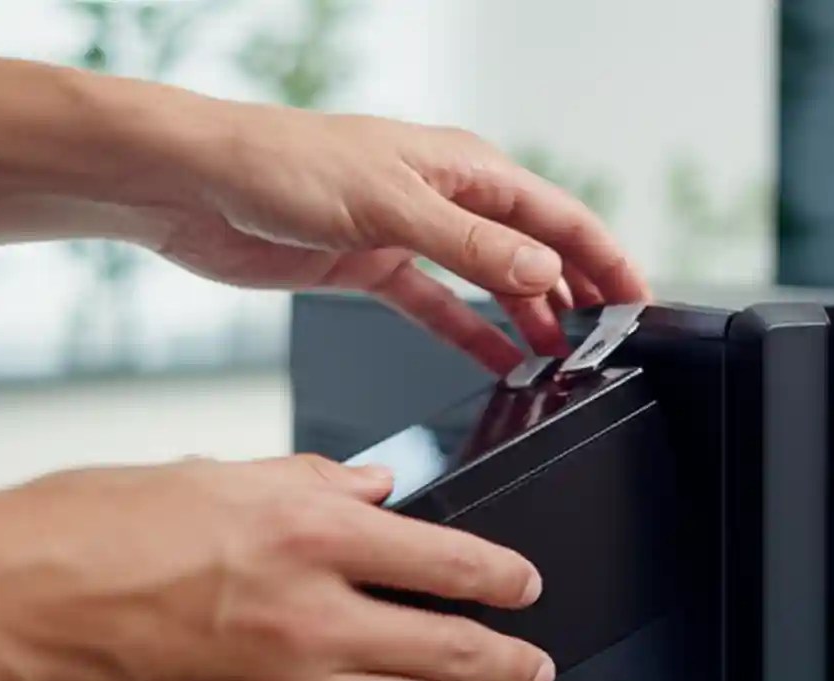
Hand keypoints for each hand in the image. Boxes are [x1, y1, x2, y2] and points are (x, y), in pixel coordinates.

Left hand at [0, 55, 650, 373]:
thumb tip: (543, 271)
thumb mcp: (390, 205)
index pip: (557, 216)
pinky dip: (470, 335)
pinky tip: (495, 363)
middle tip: (611, 341)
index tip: (639, 300)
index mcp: (464, 167)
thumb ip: (473, 244)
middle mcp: (446, 198)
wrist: (194, 186)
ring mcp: (413, 234)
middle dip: (576, 292)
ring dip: (528, 319)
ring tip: (562, 362)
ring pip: (492, 282)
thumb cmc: (281, 165)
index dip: (604, 258)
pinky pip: (440, 308)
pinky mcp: (375, 267)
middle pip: (533, 249)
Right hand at [0, 456, 553, 680]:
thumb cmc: (99, 530)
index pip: (449, 560)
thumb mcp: (221, 472)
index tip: (525, 586)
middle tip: (534, 663)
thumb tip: (378, 483)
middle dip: (511, 660)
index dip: (505, 578)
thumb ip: (315, 478)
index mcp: (310, 530)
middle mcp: (312, 613)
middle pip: (451, 649)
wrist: (12, 605)